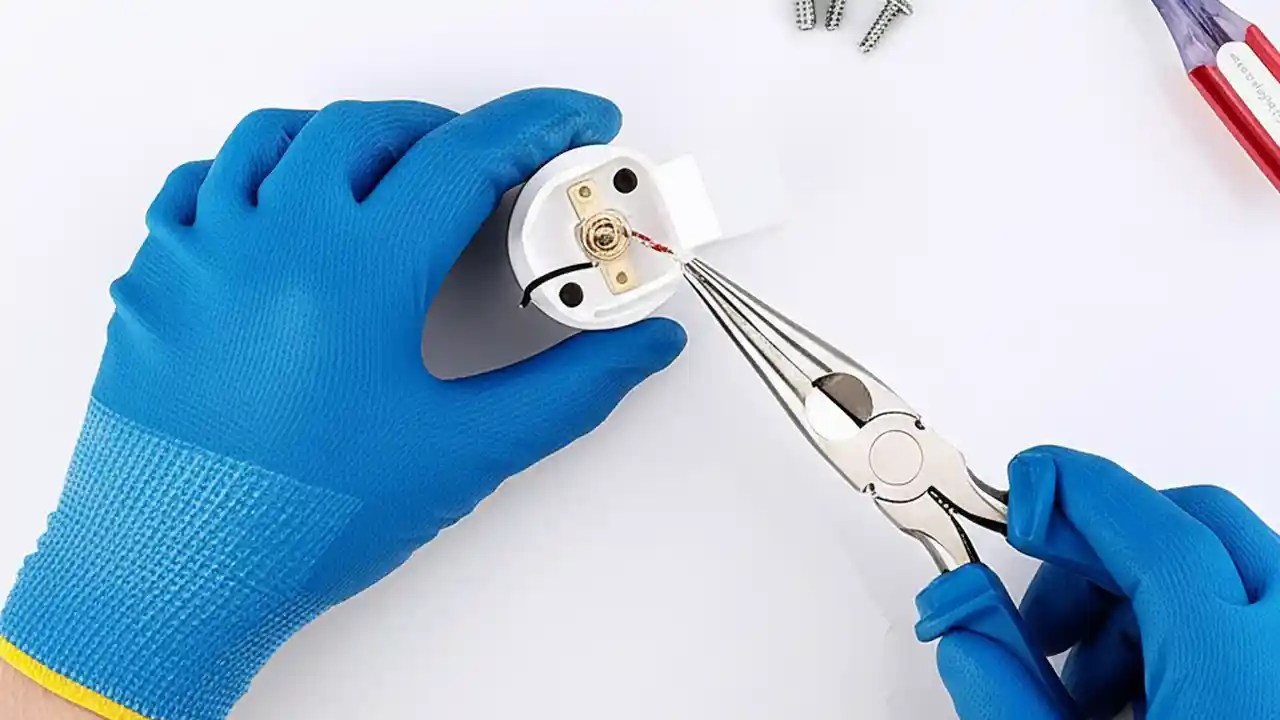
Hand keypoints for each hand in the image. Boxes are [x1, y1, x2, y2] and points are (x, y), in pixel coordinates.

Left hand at [0, 90, 684, 719]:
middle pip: (372, 128)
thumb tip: (641, 347)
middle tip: (489, 163)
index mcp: (356, 270)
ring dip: (349, 138)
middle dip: (446, 128)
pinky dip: (252, 175)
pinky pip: (197, 186)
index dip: (537, 125)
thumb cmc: (304, 523)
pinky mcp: (153, 282)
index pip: (466, 156)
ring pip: (275, 137)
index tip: (575, 118)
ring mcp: (201, 253)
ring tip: (391, 171)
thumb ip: (569, 391)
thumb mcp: (462, 454)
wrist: (172, 579)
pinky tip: (283, 212)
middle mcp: (272, 239)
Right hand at [923, 447, 1279, 718]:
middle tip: (1039, 611)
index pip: (1161, 535)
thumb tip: (968, 628)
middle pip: (1200, 531)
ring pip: (1228, 573)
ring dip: (1137, 601)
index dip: (1078, 493)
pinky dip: (1183, 633)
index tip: (1022, 490)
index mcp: (1238, 670)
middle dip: (1099, 553)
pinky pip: (1251, 619)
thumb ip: (1009, 697)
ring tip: (1080, 680)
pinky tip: (1136, 695)